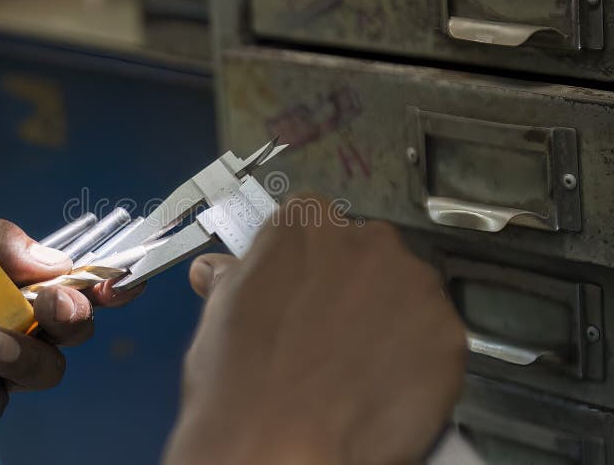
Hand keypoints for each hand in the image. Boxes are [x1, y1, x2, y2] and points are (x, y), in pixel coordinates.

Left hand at [0, 210, 143, 423]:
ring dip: (32, 356)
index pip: (74, 282)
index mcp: (13, 280)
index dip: (108, 283)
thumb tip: (56, 260)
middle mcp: (14, 321)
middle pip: (74, 328)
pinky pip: (0, 402)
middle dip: (75, 316)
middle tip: (54, 305)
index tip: (123, 281)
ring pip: (48, 370)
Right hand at [164, 197, 465, 464]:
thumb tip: (214, 269)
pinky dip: (418, 359)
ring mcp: (414, 285)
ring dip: (389, 319)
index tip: (302, 293)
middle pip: (366, 253)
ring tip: (360, 366)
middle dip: (353, 285)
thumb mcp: (219, 315)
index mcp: (307, 222)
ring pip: (405, 293)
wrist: (278, 445)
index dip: (308, 264)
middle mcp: (367, 239)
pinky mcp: (450, 332)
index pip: (314, 223)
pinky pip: (434, 338)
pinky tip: (385, 386)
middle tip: (330, 334)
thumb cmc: (238, 377)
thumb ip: (231, 279)